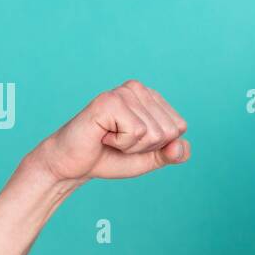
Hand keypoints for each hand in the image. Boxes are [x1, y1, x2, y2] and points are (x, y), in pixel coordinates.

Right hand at [34, 80, 189, 182]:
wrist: (74, 165)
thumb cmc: (110, 157)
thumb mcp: (150, 158)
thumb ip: (172, 153)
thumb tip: (181, 147)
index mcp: (151, 97)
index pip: (179, 127)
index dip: (158, 145)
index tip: (133, 142)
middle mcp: (139, 89)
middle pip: (169, 130)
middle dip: (145, 147)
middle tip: (119, 142)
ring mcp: (124, 92)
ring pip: (154, 133)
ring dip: (131, 146)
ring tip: (110, 138)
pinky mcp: (109, 101)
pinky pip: (137, 132)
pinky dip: (121, 144)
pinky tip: (103, 135)